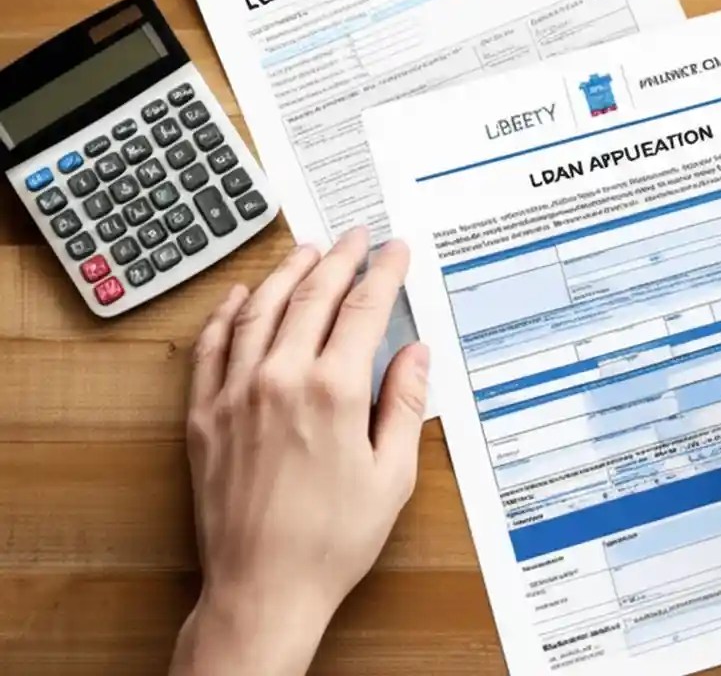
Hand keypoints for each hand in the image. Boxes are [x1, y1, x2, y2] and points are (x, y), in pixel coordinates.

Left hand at [170, 228, 429, 675]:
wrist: (264, 586)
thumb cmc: (332, 540)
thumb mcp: (392, 475)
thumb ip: (403, 404)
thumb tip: (415, 353)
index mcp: (332, 391)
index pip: (363, 309)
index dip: (384, 272)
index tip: (395, 251)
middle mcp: (279, 380)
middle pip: (311, 296)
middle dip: (339, 259)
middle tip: (355, 236)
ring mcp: (235, 394)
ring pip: (259, 309)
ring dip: (285, 273)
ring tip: (305, 252)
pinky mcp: (204, 416)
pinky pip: (212, 347)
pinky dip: (227, 313)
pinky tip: (239, 297)